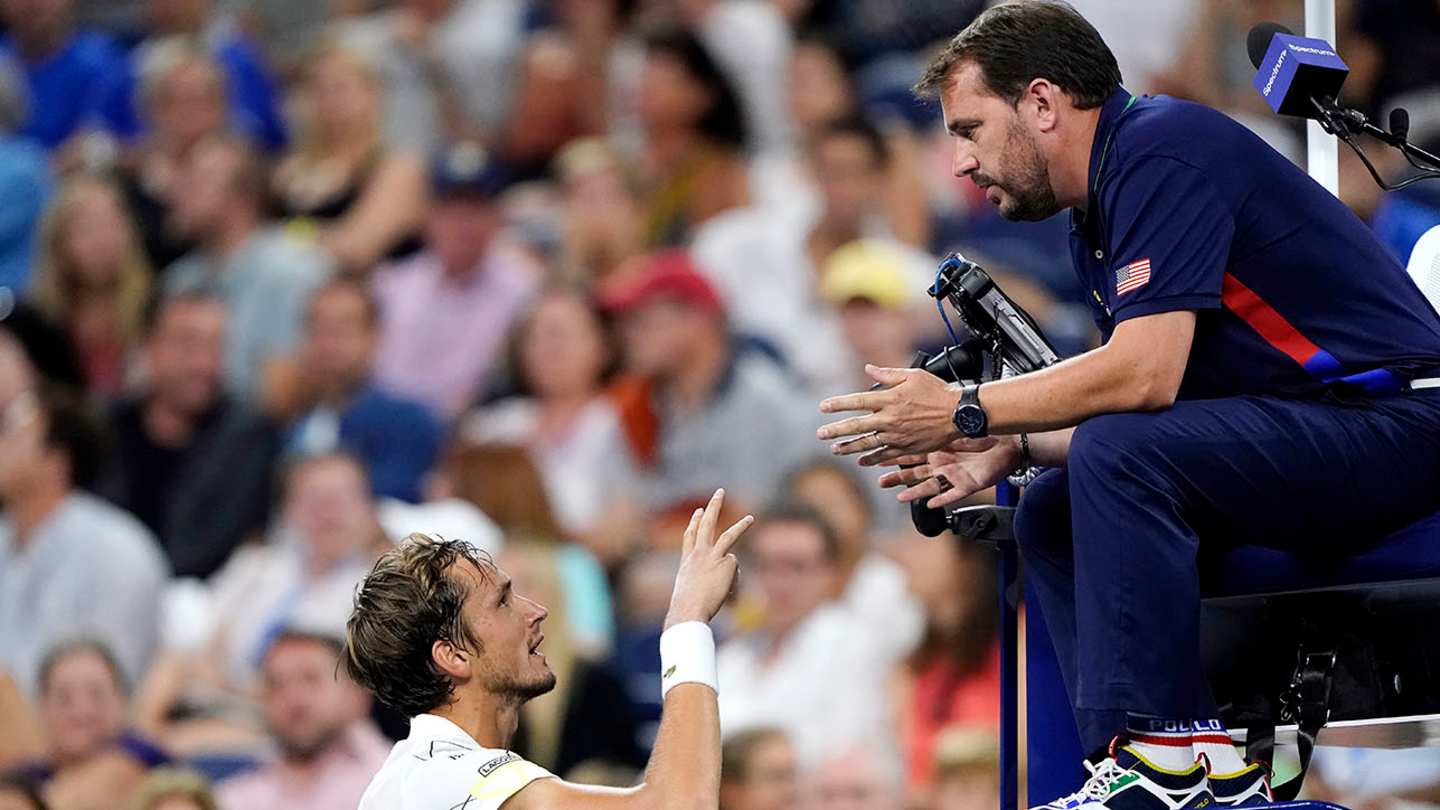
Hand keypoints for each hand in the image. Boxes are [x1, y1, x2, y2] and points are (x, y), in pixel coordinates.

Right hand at [665, 489, 752, 628]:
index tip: (699, 511)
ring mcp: (712, 557)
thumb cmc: (686, 610)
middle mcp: (698, 555)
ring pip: (728, 536)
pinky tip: (727, 592)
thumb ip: (707, 589)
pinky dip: (734, 582)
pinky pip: (735, 570)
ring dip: (741, 526)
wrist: (688, 609)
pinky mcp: (725, 563)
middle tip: (719, 493)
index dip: (694, 522)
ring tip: (751, 519)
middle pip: (706, 525)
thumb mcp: (691, 596)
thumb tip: (729, 589)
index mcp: (686, 562)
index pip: (690, 537)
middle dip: (714, 507)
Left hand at [817, 365, 962, 460]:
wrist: (959, 414)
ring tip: (835, 449)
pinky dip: (871, 458)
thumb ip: (888, 374)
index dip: (838, 404)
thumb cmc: (938, 392)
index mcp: (890, 398)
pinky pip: (885, 455)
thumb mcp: (913, 376)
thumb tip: (868, 368)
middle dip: (836, 430)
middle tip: (821, 434)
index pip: (857, 401)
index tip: (823, 407)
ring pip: (867, 443)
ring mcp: (898, 435)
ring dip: (849, 446)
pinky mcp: (907, 448)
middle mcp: (890, 418)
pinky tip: (860, 460)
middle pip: (857, 426)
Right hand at [877, 436, 1020, 508]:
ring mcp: (954, 476)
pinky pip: (952, 494)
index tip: (877, 458)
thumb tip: (921, 414)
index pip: (911, 454)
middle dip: (897, 478)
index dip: (894, 457)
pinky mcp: (968, 485)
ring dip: (914, 492)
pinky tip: (931, 504)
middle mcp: (943, 465)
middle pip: (915, 473)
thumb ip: (938, 425)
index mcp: (939, 450)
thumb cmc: (985, 434)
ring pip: (929, 486)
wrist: (1010, 443)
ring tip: (899, 495)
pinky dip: (942, 499)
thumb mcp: (958, 428)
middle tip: (880, 481)